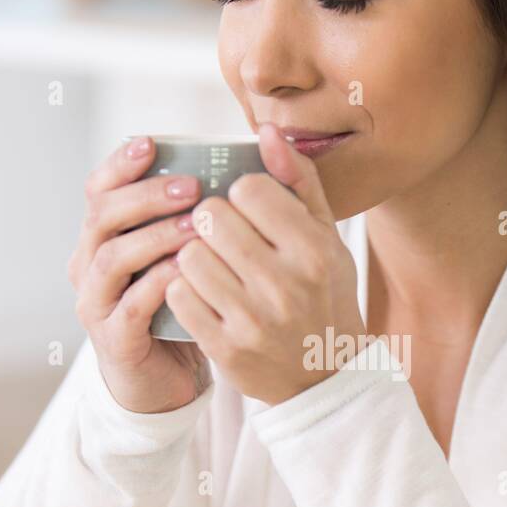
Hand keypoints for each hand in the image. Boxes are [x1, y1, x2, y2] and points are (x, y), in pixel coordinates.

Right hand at [69, 137, 211, 413]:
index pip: (98, 189)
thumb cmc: (182, 309)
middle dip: (144, 195)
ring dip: (153, 236)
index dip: (119, 164)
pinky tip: (187, 270)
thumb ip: (198, 214)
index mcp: (103, 238)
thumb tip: (239, 164)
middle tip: (190, 185)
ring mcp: (96, 303)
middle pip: (101, 216)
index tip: (151, 143)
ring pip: (111, 257)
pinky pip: (131, 305)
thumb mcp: (186, 257)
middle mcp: (89, 265)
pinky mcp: (114, 338)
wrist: (166, 381)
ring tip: (194, 224)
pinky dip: (158, 284)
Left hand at [165, 124, 365, 404]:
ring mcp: (253, 320)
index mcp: (313, 251)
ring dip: (194, 255)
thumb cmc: (324, 295)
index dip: (241, 194)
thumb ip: (299, 182)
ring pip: (189, 256)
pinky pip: (179, 296)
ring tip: (213, 263)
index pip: (247, 190)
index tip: (248, 210)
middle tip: (222, 234)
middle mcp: (285, 285)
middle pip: (212, 218)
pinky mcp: (225, 348)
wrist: (325, 376)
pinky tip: (203, 292)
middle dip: (212, 220)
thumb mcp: (327, 238)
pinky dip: (184, 289)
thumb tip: (266, 130)